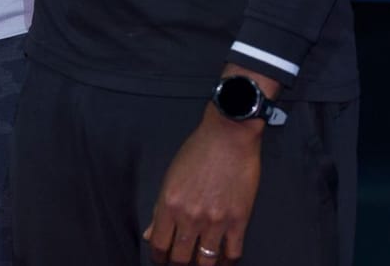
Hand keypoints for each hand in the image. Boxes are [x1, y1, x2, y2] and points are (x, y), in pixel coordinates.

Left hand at [143, 106, 262, 263]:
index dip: (158, 257)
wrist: (229, 136)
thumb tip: (151, 234)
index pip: (159, 244)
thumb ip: (159, 209)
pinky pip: (232, 253)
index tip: (161, 258)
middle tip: (179, 261)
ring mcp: (216, 221)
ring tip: (200, 263)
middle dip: (177, 263)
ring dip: (201, 265)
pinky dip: (226, 261)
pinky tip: (222, 259)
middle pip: (180, 258)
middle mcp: (190, 217)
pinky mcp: (239, 220)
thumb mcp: (170, 177)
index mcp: (169, 204)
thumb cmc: (198, 151)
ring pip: (206, 262)